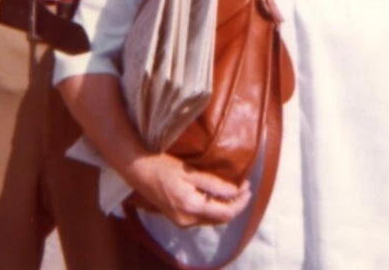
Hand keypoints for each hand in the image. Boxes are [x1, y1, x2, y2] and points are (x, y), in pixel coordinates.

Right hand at [129, 154, 251, 227]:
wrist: (139, 172)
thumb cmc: (163, 166)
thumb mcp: (190, 171)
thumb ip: (213, 184)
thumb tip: (235, 191)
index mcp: (192, 208)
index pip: (225, 213)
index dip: (240, 202)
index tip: (249, 187)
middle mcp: (188, 221)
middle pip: (220, 219)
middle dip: (235, 205)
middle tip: (245, 188)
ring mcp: (182, 222)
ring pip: (211, 220)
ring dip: (225, 208)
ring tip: (235, 191)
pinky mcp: (178, 219)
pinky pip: (202, 217)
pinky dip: (213, 209)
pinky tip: (217, 196)